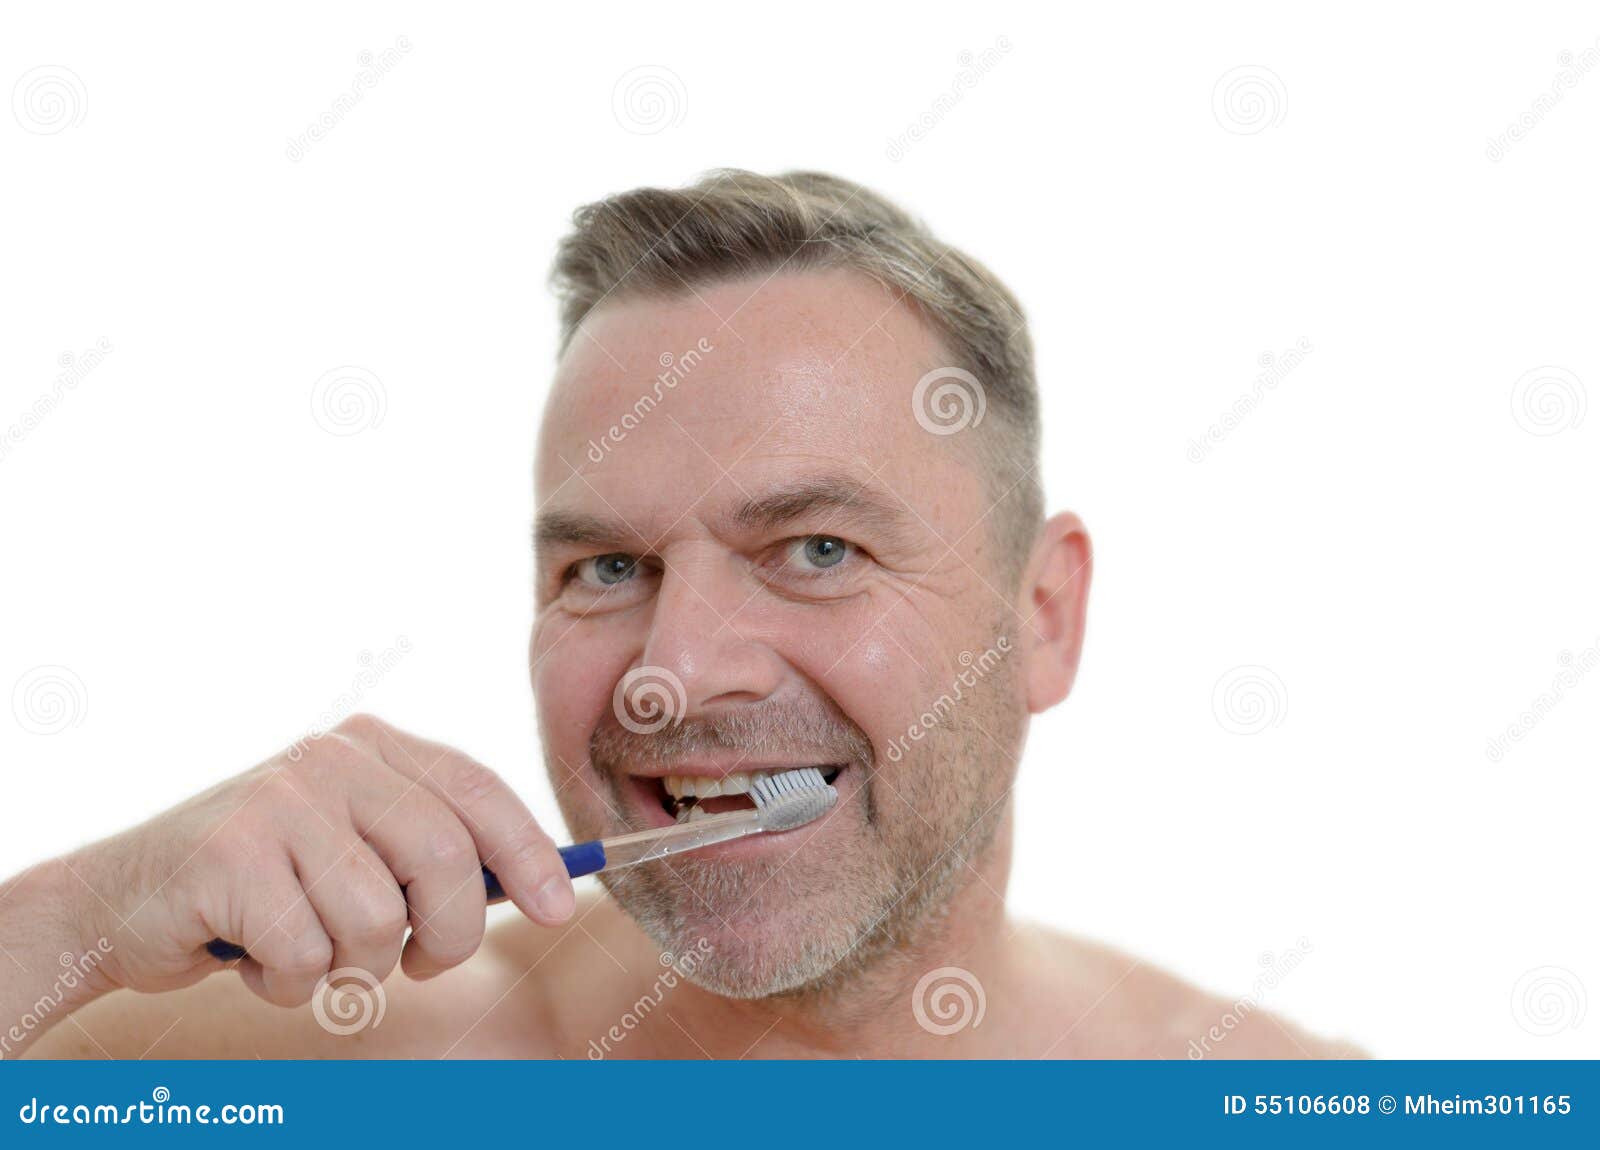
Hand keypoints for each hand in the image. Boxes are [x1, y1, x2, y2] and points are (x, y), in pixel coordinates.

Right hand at [60, 714, 573, 1006]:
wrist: (119, 900)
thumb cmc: (265, 886)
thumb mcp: (357, 849)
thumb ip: (435, 854)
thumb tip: (544, 888)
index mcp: (374, 747)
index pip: (480, 792)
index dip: (531, 854)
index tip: (560, 909)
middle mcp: (332, 758)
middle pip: (446, 859)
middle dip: (447, 935)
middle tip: (417, 963)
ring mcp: (278, 801)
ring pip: (377, 920)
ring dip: (353, 967)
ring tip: (308, 948)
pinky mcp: (230, 854)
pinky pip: (308, 955)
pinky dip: (289, 982)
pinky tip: (253, 953)